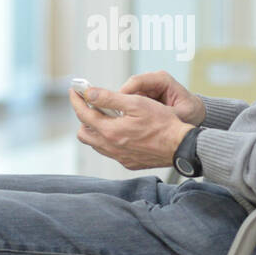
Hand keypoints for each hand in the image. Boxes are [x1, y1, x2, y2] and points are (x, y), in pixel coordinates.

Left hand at [70, 84, 193, 170]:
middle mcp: (111, 147)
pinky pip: (110, 152)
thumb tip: (88, 93)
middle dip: (83, 117)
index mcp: (110, 131)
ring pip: (96, 144)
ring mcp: (119, 157)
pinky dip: (108, 140)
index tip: (74, 92)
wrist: (180, 146)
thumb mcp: (135, 103)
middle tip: (91, 105)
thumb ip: (109, 98)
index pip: (83, 115)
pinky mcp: (129, 162)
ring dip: (95, 130)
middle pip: (84, 133)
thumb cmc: (162, 123)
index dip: (76, 100)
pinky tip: (120, 131)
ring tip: (107, 117)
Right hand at [117, 71, 206, 124]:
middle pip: (129, 88)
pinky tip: (125, 122)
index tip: (118, 107)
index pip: (137, 81)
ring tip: (121, 121)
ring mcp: (147, 88)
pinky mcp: (143, 96)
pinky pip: (130, 102)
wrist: (195, 114)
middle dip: (122, 102)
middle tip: (117, 116)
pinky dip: (127, 111)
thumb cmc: (191, 112)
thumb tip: (150, 118)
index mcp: (162, 79)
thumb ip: (166, 114)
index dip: (125, 93)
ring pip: (127, 96)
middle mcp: (152, 81)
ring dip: (124, 108)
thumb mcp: (180, 114)